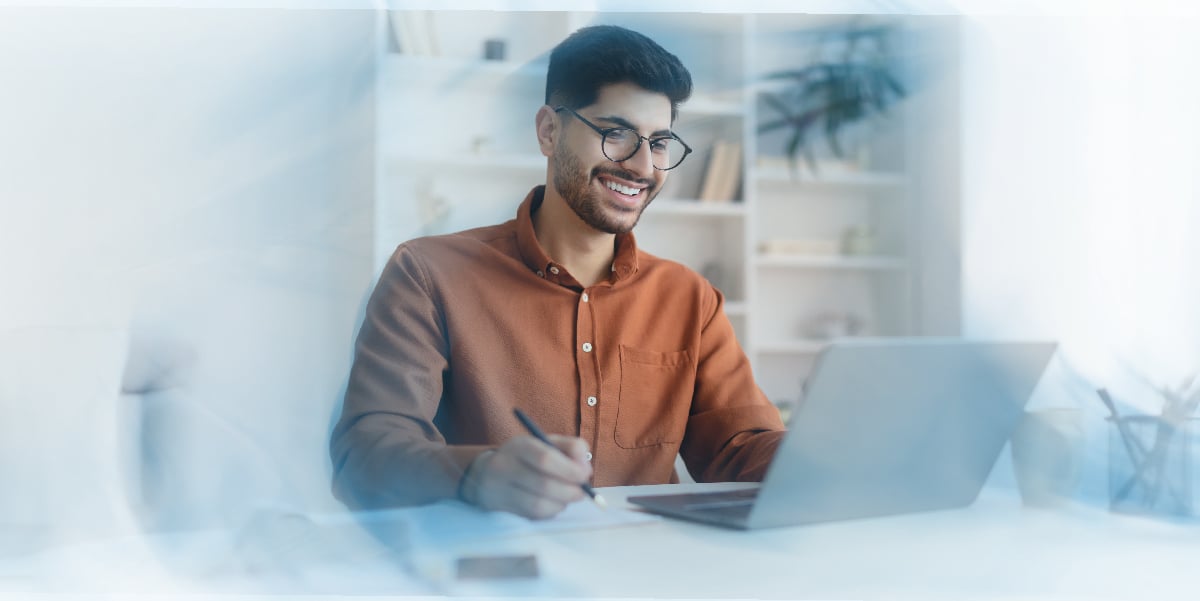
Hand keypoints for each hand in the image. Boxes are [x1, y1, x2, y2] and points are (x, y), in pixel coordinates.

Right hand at [466, 435, 591, 518]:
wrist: (486, 474)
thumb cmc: (526, 458)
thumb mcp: (546, 443)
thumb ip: (571, 448)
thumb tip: (585, 469)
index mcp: (519, 446)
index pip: (545, 459)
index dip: (570, 470)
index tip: (585, 475)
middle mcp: (505, 466)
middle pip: (543, 485)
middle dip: (570, 491)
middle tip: (582, 493)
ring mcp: (499, 490)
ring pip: (538, 505)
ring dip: (561, 504)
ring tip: (567, 498)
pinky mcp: (500, 509)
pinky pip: (531, 516)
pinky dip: (550, 512)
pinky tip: (553, 505)